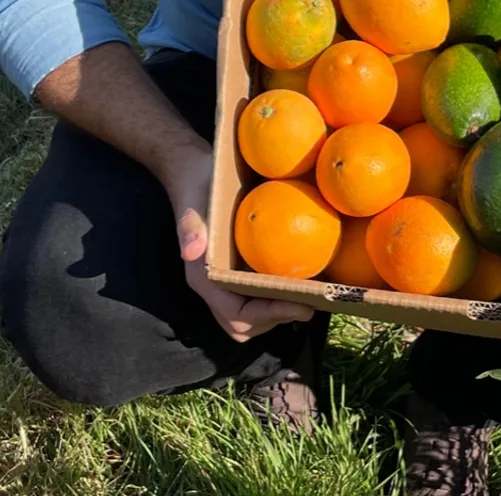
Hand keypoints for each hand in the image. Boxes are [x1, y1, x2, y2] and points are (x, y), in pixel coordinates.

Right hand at [166, 148, 314, 341]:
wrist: (196, 175)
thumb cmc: (199, 187)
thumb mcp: (195, 201)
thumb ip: (190, 226)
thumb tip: (191, 251)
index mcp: (202, 278)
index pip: (236, 315)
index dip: (268, 316)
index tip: (301, 305)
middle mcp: (213, 287)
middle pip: (244, 326)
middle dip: (276, 320)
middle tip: (310, 305)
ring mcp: (225, 283)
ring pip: (252, 319)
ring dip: (279, 315)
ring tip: (309, 298)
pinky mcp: (238, 274)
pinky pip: (257, 298)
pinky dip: (279, 298)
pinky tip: (302, 282)